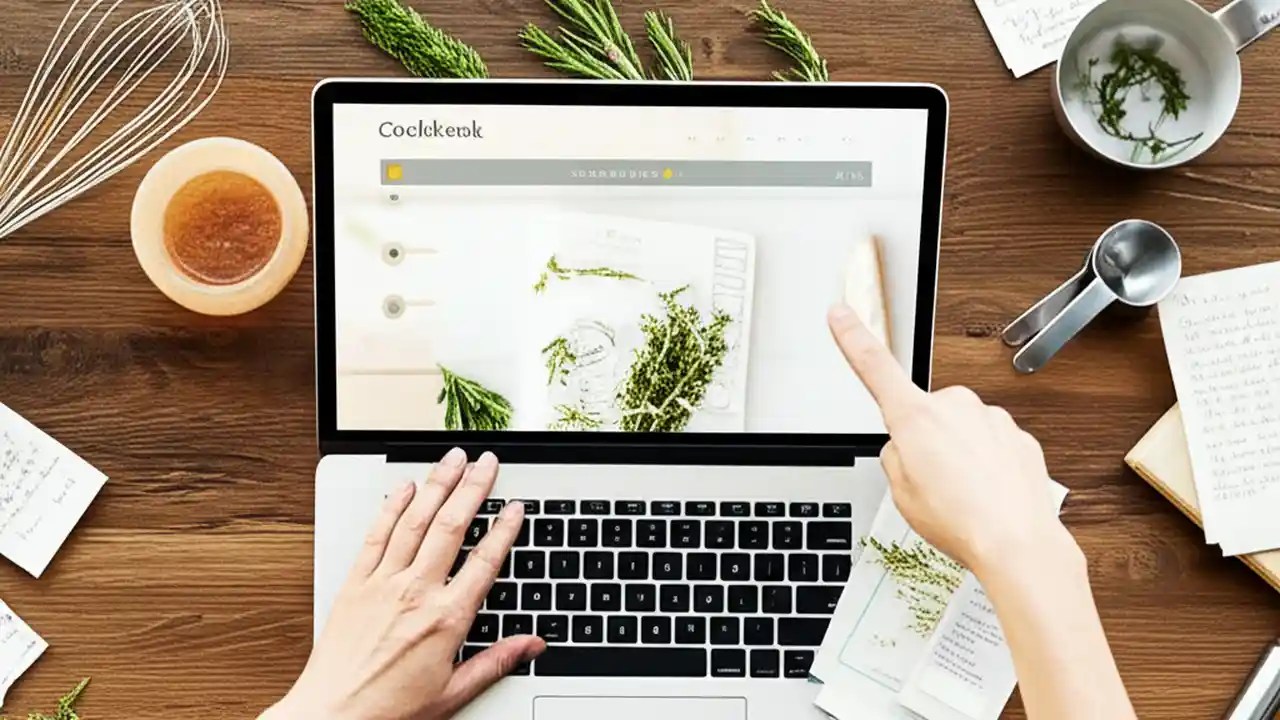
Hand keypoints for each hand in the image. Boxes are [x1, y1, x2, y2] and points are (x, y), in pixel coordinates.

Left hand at [262, 450, 544, 719]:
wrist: (333, 718)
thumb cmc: (390, 710)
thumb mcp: (454, 692)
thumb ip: (496, 662)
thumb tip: (532, 645)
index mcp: (447, 619)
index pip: (485, 560)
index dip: (504, 529)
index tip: (516, 507)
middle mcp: (416, 593)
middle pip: (451, 526)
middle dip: (473, 488)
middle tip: (488, 463)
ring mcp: (383, 584)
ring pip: (414, 521)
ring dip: (436, 485)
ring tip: (452, 460)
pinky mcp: (355, 585)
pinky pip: (376, 536)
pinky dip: (391, 508)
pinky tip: (404, 488)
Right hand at [827, 304, 1069, 574]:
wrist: (1017, 543)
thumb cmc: (959, 521)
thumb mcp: (901, 493)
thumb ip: (895, 457)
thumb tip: (905, 446)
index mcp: (915, 418)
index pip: (874, 367)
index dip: (853, 338)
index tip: (840, 313)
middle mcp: (954, 407)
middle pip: (924, 415)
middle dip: (925, 442)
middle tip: (932, 483)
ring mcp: (990, 419)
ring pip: (960, 432)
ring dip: (958, 457)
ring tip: (964, 497)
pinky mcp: (1017, 436)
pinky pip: (990, 446)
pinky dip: (986, 468)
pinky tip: (988, 496)